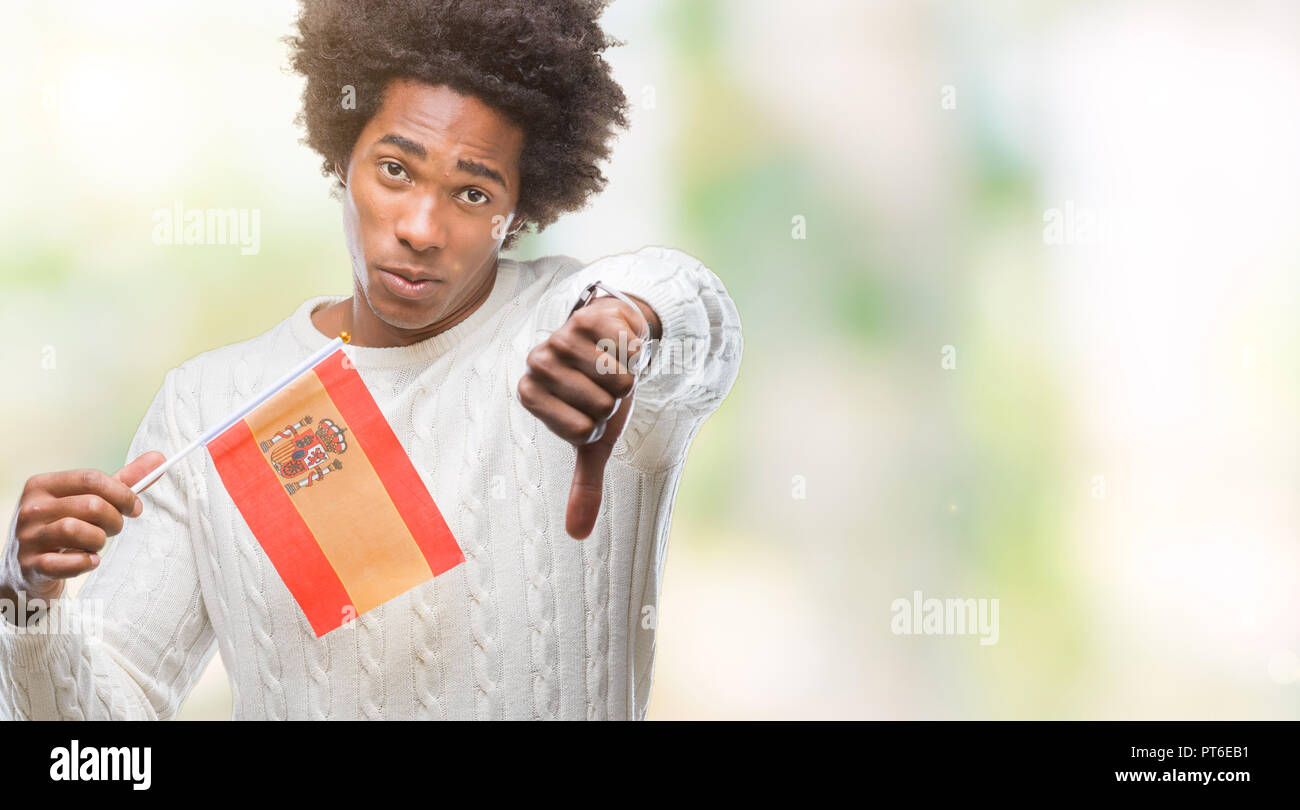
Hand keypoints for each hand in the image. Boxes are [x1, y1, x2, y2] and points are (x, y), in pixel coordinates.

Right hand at [1, 452, 163, 604]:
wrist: (28, 568)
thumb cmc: (65, 526)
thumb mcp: (88, 500)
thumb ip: (123, 481)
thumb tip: (159, 458)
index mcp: (43, 485)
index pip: (91, 478)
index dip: (122, 493)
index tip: (135, 508)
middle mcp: (31, 507)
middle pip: (91, 505)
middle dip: (114, 520)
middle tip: (113, 529)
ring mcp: (28, 537)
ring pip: (77, 530)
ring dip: (98, 541)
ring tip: (95, 544)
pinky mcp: (30, 565)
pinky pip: (68, 563)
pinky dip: (86, 563)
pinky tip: (87, 561)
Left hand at [517, 296, 652, 538]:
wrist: (612, 340)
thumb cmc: (597, 393)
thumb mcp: (594, 440)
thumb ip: (583, 485)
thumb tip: (578, 535)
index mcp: (530, 395)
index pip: (578, 430)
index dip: (597, 425)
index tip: (592, 414)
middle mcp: (537, 364)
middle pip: (598, 403)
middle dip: (613, 401)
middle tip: (605, 390)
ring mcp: (559, 337)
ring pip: (613, 377)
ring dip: (625, 377)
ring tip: (613, 369)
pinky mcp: (586, 316)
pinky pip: (623, 349)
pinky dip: (634, 354)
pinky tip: (622, 348)